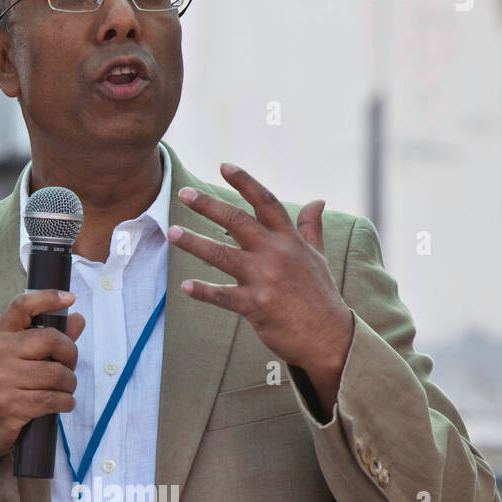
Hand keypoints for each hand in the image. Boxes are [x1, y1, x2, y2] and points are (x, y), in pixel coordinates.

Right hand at [0, 290, 84, 466]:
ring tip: (65, 389)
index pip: (22, 306)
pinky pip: (53, 399)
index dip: (48, 298)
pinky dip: (66, 402)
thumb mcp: (18, 356)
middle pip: (52, 340)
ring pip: (57, 374)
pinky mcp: (9, 403)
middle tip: (69, 367)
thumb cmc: (4, 383)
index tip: (70, 298)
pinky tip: (63, 403)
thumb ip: (48, 338)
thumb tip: (78, 320)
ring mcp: (1, 378)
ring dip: (69, 384)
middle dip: (70, 355)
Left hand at [167, 163, 352, 380]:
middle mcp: (276, 254)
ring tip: (172, 232)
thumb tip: (317, 200)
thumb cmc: (321, 296)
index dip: (245, 182)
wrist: (328, 336)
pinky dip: (204, 291)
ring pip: (222, 254)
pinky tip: (185, 286)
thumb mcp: (319, 257)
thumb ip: (311, 228)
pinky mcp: (255, 305)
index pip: (265, 202)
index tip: (224, 166)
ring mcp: (264, 279)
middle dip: (208, 205)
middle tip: (184, 194)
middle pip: (237, 220)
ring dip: (194, 242)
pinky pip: (223, 296)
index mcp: (290, 240)